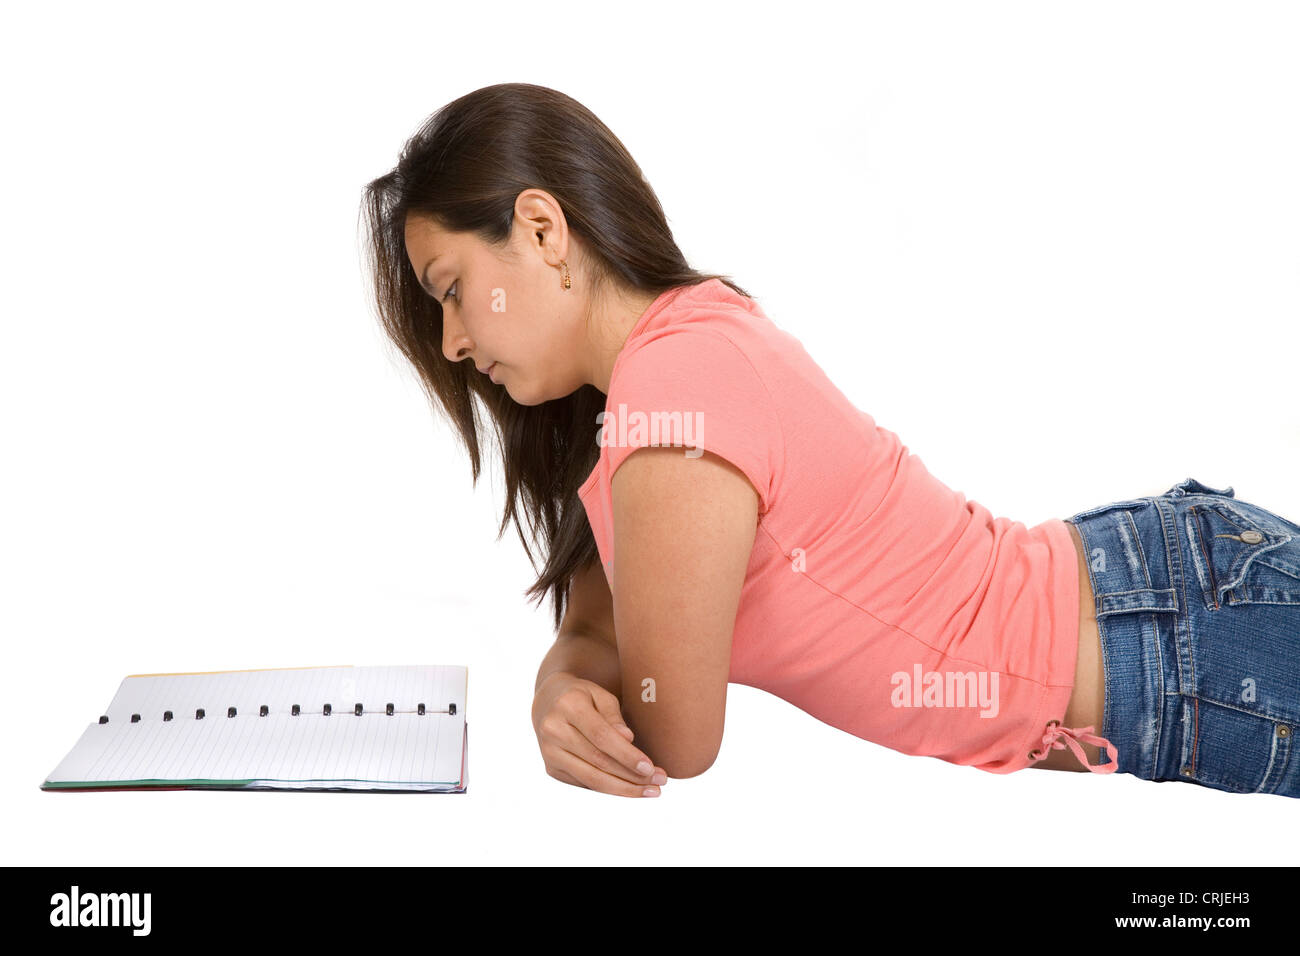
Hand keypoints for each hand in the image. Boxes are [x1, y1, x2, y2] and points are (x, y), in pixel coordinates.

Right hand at [532, 673, 666, 796]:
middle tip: (659, 781)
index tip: (650, 767)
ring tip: (650, 790)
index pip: (601, 736)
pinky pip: (584, 784)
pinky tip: (630, 788)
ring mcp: (549, 752)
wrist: (548, 703)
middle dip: (631, 775)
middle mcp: (553, 730)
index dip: (626, 754)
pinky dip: (609, 788)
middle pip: (598, 760)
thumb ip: (614, 716)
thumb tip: (628, 740)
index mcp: (567, 705)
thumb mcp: (600, 695)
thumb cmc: (583, 697)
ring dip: (624, 788)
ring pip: (591, 778)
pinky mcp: (551, 768)